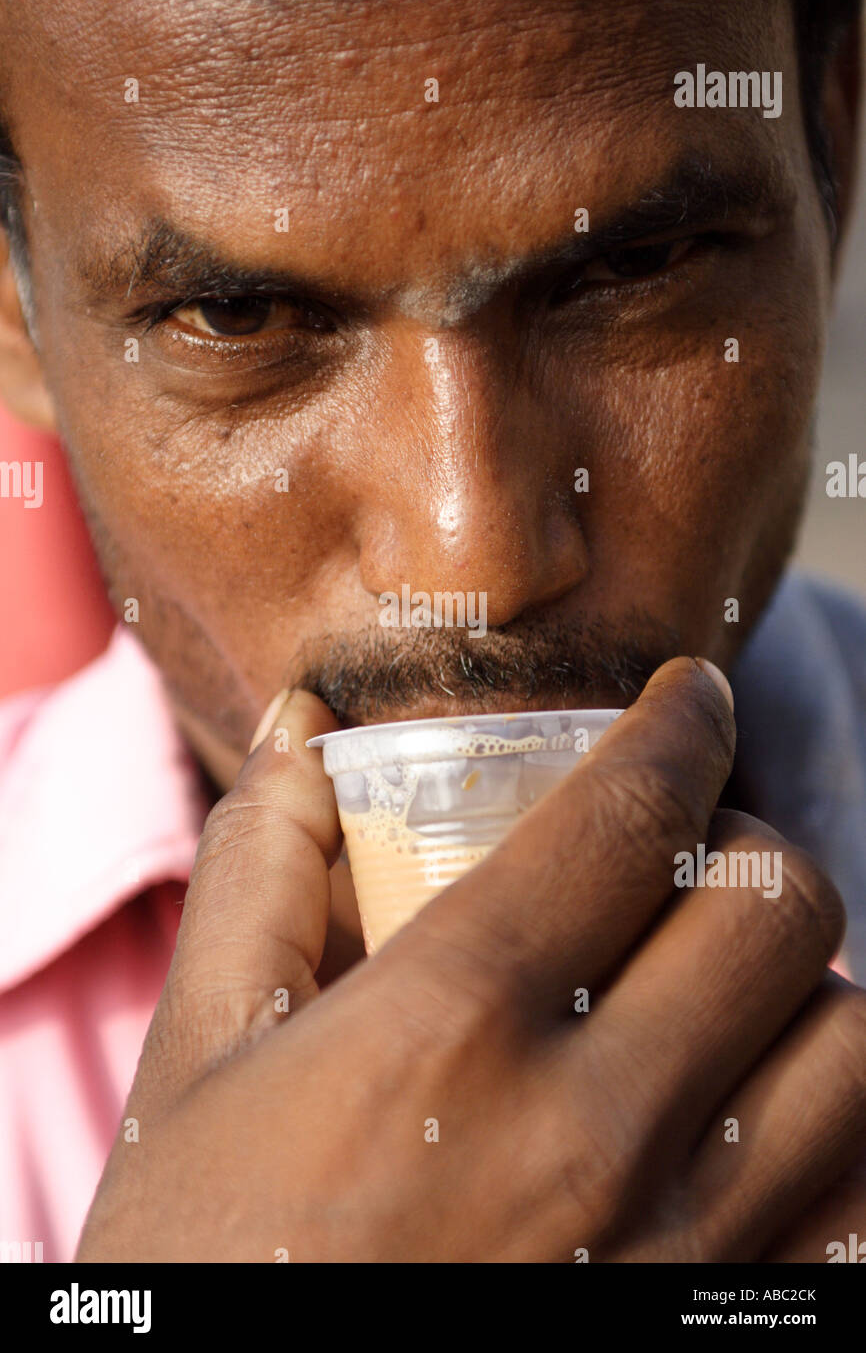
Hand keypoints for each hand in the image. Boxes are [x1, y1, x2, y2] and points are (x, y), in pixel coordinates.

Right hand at [75, 659, 865, 1261]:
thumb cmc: (202, 1271)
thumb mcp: (193, 1070)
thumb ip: (258, 881)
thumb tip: (303, 734)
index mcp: (448, 1030)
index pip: (626, 815)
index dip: (683, 724)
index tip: (694, 697)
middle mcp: (587, 1135)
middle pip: (775, 908)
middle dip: (749, 840)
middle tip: (694, 849)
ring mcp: (677, 1258)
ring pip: (852, 1050)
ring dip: (807, 988)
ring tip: (731, 989)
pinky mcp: (718, 1341)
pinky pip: (861, 1205)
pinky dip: (835, 1136)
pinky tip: (758, 1121)